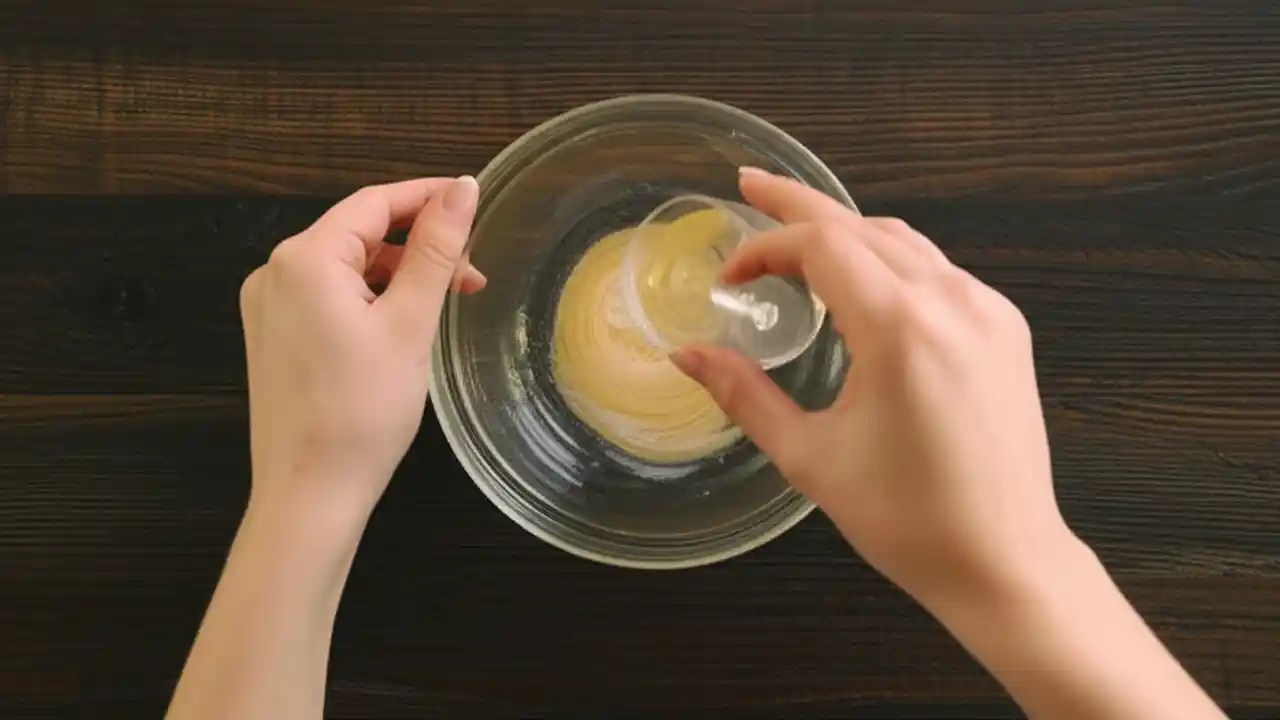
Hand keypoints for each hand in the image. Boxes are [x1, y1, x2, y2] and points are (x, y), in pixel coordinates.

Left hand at [238, 176, 482, 523]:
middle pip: (360, 235)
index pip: (374, 203)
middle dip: (419, 248)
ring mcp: (269, 308)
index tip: (474, 202)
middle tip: (470, 278)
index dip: (427, 198)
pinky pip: (330, 299)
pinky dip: (371, 303)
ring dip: (398, 278)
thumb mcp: (409, 324)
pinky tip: (404, 329)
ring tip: (444, 310)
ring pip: (347, 269)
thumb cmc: (361, 413)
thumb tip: (462, 188)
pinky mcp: (275, 338)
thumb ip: (436, 250)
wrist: (310, 495)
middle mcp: (275, 273)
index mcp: (303, 259)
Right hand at [672, 168, 1064, 604]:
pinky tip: (858, 282)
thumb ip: (745, 393)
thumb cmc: (908, 519)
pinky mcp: (1004, 329)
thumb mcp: (810, 457)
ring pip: (903, 241)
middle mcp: (951, 304)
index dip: (767, 246)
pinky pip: (938, 271)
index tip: (729, 277)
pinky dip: (888, 261)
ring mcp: (986, 312)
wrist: (1004, 558)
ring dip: (845, 232)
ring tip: (795, 235)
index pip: (824, 244)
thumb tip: (688, 355)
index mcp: (901, 329)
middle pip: (862, 225)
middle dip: (799, 205)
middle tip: (749, 185)